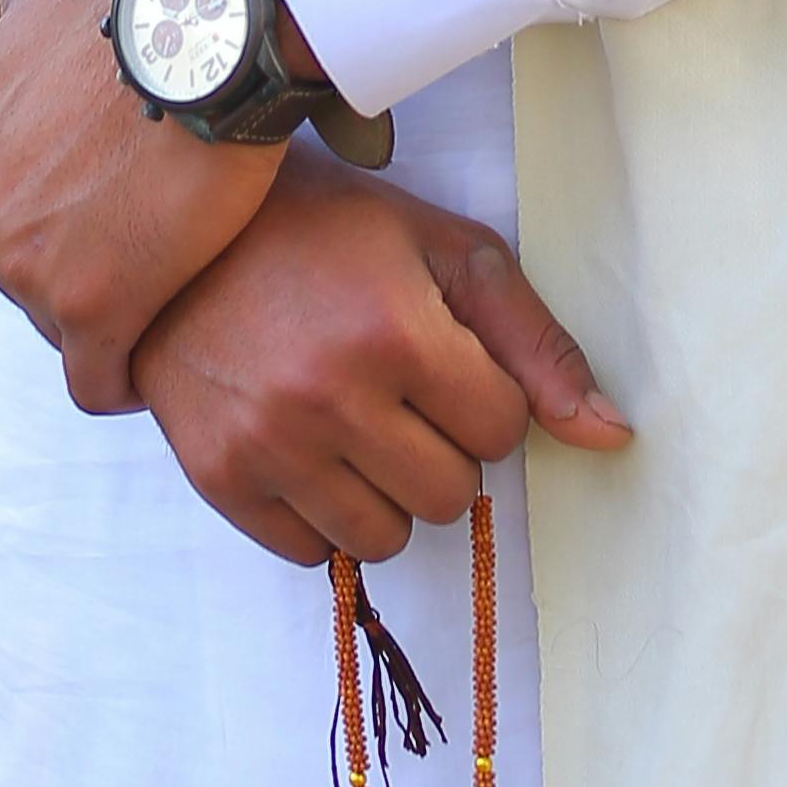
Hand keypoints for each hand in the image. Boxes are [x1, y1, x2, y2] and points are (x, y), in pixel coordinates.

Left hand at [0, 0, 280, 409]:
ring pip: (63, 322)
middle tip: (144, 222)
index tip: (104, 186)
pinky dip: (121, 376)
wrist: (209, 36)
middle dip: (77, 258)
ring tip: (167, 266)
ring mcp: (30, 273)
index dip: (51, 203)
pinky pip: (97, 381)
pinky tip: (157, 342)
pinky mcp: (95, 313)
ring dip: (108, 306)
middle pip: (25, 272)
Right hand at [129, 147, 633, 566]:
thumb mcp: (441, 250)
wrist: (174, 238)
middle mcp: (328, 396)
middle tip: (398, 390)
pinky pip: (312, 555)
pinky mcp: (218, 480)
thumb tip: (612, 437)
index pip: (502, 430)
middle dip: (442, 447)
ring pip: (385, 538)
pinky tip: (306, 446)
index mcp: (395, 331)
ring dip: (387, 490)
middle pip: (450, 496)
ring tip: (355, 422)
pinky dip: (322, 514)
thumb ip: (535, 343)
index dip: (485, 394)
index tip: (443, 357)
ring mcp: (267, 445)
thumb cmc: (325, 231)